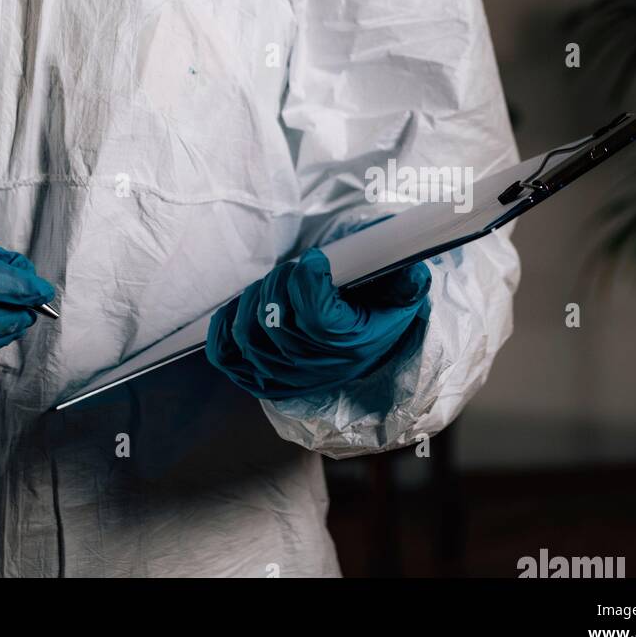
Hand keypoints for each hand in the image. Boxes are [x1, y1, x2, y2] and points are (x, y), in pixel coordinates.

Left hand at [206, 251, 431, 401]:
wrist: (364, 345)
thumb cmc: (377, 309)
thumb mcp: (402, 293)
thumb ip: (406, 281)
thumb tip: (410, 273)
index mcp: (353, 346)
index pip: (317, 318)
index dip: (307, 281)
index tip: (313, 259)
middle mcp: (318, 369)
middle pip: (277, 321)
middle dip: (281, 282)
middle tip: (296, 267)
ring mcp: (284, 377)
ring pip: (250, 333)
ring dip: (256, 298)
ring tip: (277, 284)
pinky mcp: (258, 377)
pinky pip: (226, 355)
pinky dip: (225, 327)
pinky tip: (242, 306)